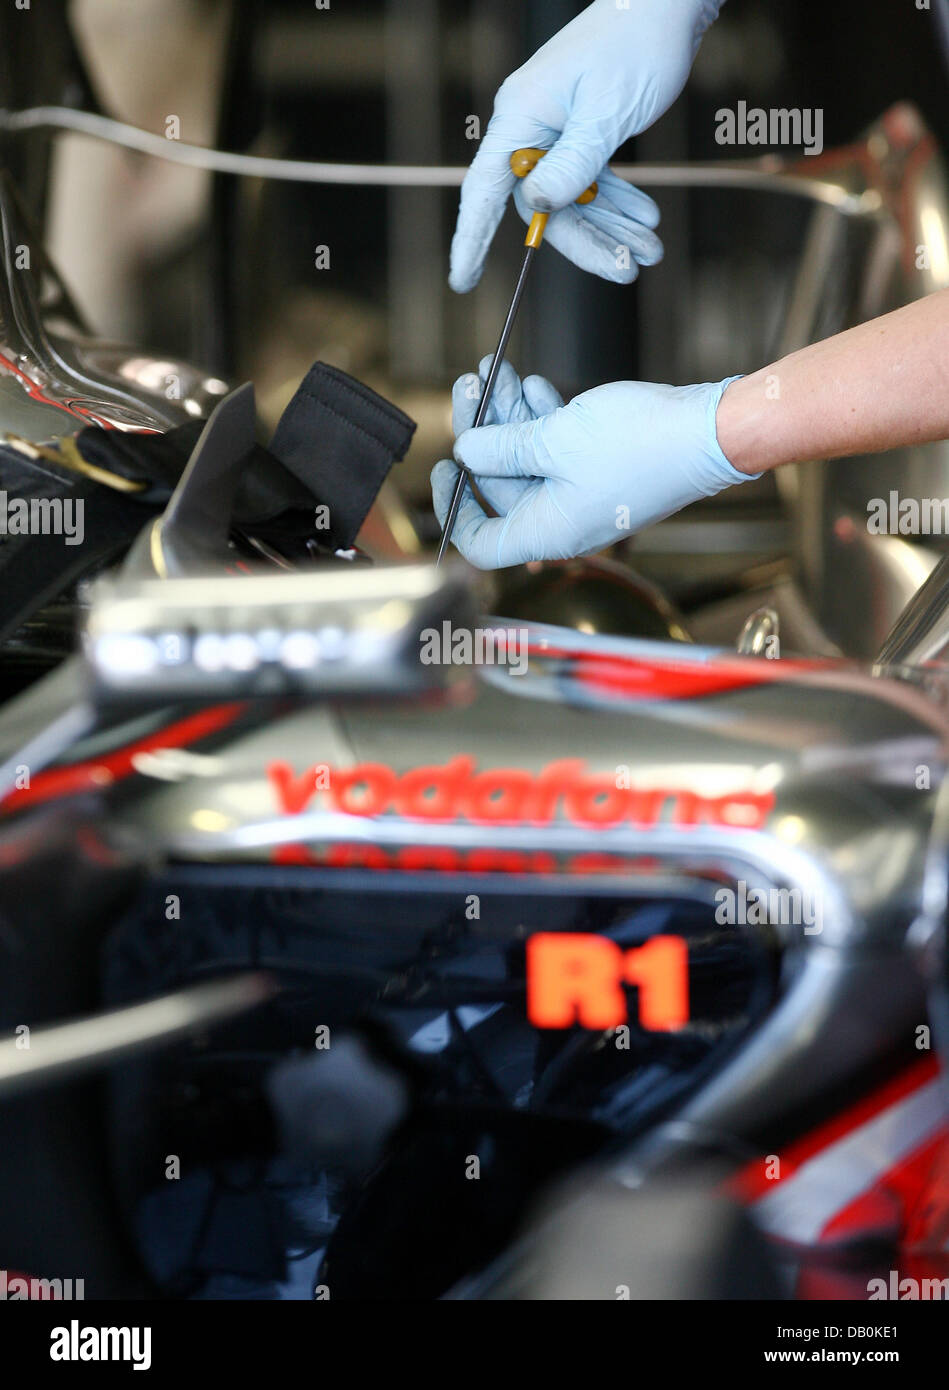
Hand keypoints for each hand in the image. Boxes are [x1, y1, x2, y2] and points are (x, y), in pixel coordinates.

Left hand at [431, 361, 753, 568]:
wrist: (711, 431)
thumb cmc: (641, 444)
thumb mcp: (553, 439)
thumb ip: (501, 447)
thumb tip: (466, 450)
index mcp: (548, 532)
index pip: (483, 542)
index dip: (453, 509)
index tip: (443, 468)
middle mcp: (563, 520)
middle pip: (501, 485)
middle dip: (481, 434)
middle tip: (468, 386)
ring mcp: (584, 493)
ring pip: (528, 458)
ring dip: (508, 415)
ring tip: (493, 369)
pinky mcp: (603, 467)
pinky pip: (558, 448)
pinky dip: (541, 417)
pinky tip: (531, 383)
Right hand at [449, 0, 722, 292]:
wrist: (667, 2)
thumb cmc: (636, 44)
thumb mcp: (606, 113)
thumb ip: (572, 165)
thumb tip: (538, 209)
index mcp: (521, 116)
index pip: (486, 189)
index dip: (472, 239)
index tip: (463, 280)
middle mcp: (531, 125)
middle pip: (545, 206)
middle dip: (589, 242)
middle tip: (629, 269)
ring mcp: (556, 128)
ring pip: (573, 198)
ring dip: (612, 227)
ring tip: (651, 249)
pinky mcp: (581, 129)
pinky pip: (590, 179)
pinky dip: (618, 201)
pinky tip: (645, 218)